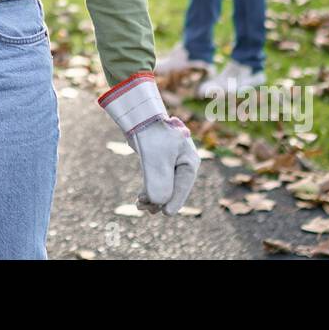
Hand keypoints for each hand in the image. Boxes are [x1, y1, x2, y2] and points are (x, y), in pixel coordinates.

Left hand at [99, 74, 200, 215]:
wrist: (138, 115)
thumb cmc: (150, 135)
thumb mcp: (156, 161)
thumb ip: (159, 184)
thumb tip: (159, 205)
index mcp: (190, 160)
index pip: (184, 185)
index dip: (175, 201)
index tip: (165, 213)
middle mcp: (183, 162)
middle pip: (174, 188)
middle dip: (160, 200)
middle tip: (146, 209)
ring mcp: (171, 162)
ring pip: (164, 187)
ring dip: (152, 197)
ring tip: (140, 205)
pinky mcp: (160, 162)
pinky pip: (157, 182)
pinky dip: (149, 190)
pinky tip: (140, 199)